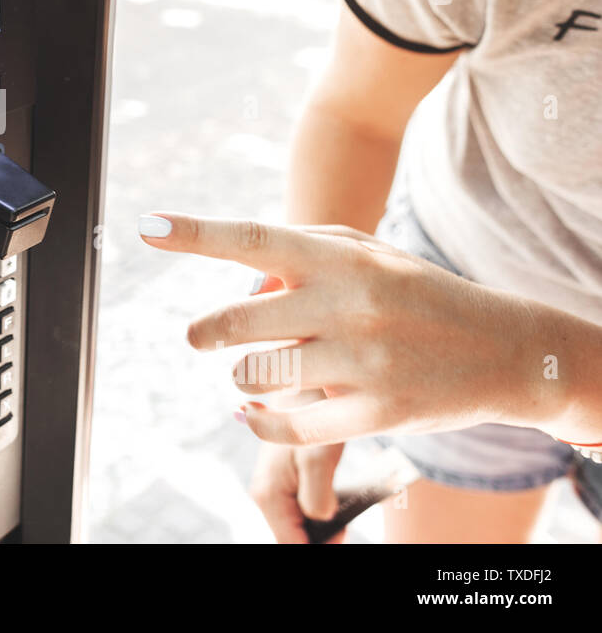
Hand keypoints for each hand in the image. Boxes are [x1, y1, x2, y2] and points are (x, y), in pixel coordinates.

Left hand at [137, 213, 567, 444]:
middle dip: (208, 330)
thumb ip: (303, 252)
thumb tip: (241, 272)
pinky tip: (254, 410)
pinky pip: (287, 427)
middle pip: (240, 320)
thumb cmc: (417, 293)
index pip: (254, 240)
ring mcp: (362, 361)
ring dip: (244, 376)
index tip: (148, 226)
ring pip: (258, 376)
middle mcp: (349, 305)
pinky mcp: (374, 413)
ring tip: (255, 369)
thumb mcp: (367, 254)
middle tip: (198, 335)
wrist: (505, 348)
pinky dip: (259, 420)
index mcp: (341, 259)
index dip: (195, 234)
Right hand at [249, 391, 344, 542]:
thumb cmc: (311, 414)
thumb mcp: (318, 456)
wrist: (304, 384)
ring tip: (343, 506)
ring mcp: (273, 488)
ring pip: (299, 526)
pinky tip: (336, 497)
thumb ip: (316, 497)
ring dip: (322, 525)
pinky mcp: (284, 480)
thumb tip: (322, 521)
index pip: (290, 545)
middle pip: (293, 538)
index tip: (343, 533)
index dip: (320, 547)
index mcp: (268, 495)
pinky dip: (320, 510)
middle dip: (321, 537)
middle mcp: (264, 495)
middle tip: (345, 520)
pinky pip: (302, 510)